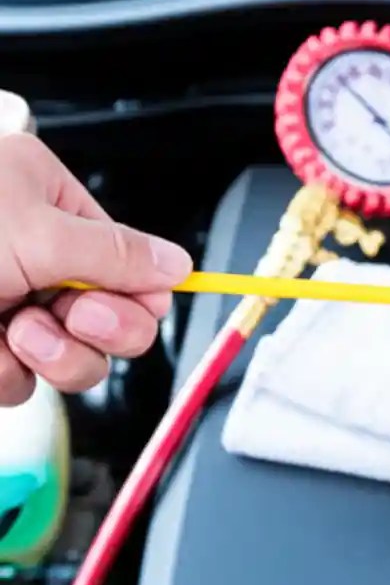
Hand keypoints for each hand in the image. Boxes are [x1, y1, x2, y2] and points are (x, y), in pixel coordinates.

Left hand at [0, 134, 191, 405]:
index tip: (131, 307)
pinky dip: (3, 372)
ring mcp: (4, 305)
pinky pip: (20, 380)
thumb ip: (115, 253)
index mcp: (48, 203)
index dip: (140, 293)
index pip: (130, 260)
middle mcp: (31, 254)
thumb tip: (176, 263)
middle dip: (97, 327)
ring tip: (11, 331)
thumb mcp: (33, 232)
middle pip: (113, 316)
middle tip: (75, 317)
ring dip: (49, 354)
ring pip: (70, 358)